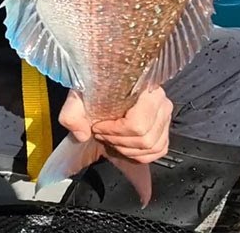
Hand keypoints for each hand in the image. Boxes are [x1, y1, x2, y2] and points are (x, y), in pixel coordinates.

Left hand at [58, 87, 172, 164]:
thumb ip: (73, 113)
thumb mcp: (79, 96)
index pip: (137, 124)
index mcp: (146, 90)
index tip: (98, 126)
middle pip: (145, 138)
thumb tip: (81, 133)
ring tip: (111, 139)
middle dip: (118, 141)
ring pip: (151, 147)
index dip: (114, 131)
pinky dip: (139, 154)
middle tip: (102, 134)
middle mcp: (161, 102)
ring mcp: (165, 117)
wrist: (107, 85)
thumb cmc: (97, 88)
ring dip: (127, 149)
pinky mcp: (164, 129)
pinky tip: (123, 146)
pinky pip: (158, 151)